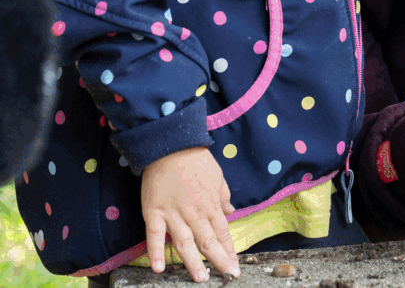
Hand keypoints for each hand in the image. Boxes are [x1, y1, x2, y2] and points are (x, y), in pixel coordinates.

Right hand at [141, 147, 238, 282]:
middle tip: (227, 276)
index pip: (223, 232)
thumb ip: (223, 195)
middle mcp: (194, 213)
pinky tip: (159, 268)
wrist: (171, 146)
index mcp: (211, 204)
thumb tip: (230, 210)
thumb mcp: (218, 175)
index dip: (229, 250)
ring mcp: (173, 214)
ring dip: (192, 263)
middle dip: (218, 260)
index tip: (234, 266)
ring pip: (184, 243)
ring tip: (200, 279)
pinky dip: (156, 252)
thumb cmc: (196, 160)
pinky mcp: (154, 212)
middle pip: (207, 241)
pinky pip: (154, 236)